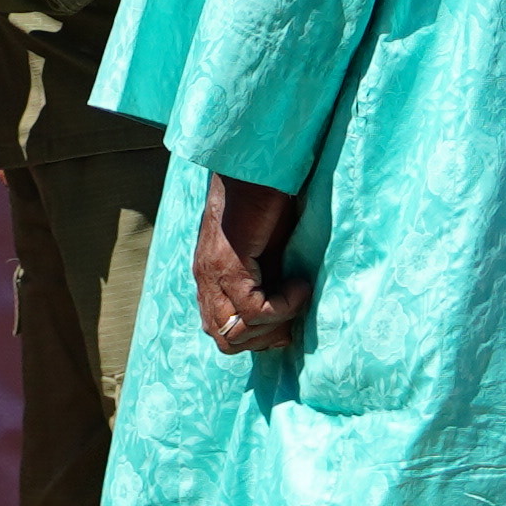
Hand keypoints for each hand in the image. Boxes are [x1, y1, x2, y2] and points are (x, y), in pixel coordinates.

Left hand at [194, 175, 308, 353]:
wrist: (258, 165)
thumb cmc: (267, 202)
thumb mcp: (266, 254)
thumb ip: (266, 284)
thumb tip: (283, 325)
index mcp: (210, 278)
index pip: (220, 332)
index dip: (255, 338)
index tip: (286, 322)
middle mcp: (205, 280)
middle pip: (224, 340)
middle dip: (264, 339)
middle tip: (292, 316)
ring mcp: (213, 273)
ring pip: (236, 331)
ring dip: (275, 324)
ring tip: (298, 296)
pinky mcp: (228, 263)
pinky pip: (255, 309)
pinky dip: (284, 305)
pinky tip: (300, 284)